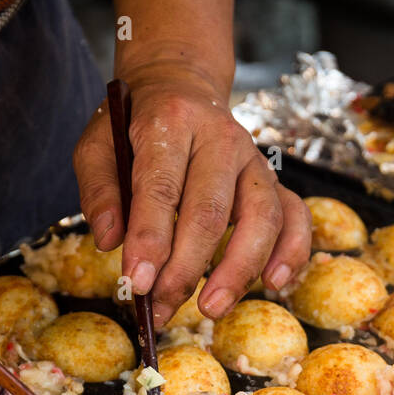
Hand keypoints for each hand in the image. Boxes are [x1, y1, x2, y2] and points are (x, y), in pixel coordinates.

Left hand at [73, 63, 310, 325]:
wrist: (180, 85)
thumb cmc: (134, 125)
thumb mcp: (98, 144)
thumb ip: (99, 191)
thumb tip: (109, 241)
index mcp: (171, 123)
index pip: (161, 188)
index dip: (150, 240)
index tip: (137, 282)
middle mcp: (219, 138)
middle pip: (211, 211)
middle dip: (186, 269)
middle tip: (162, 307)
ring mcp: (254, 159)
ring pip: (262, 217)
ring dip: (239, 270)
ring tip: (212, 308)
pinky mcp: (273, 179)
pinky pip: (296, 216)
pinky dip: (292, 252)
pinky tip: (274, 283)